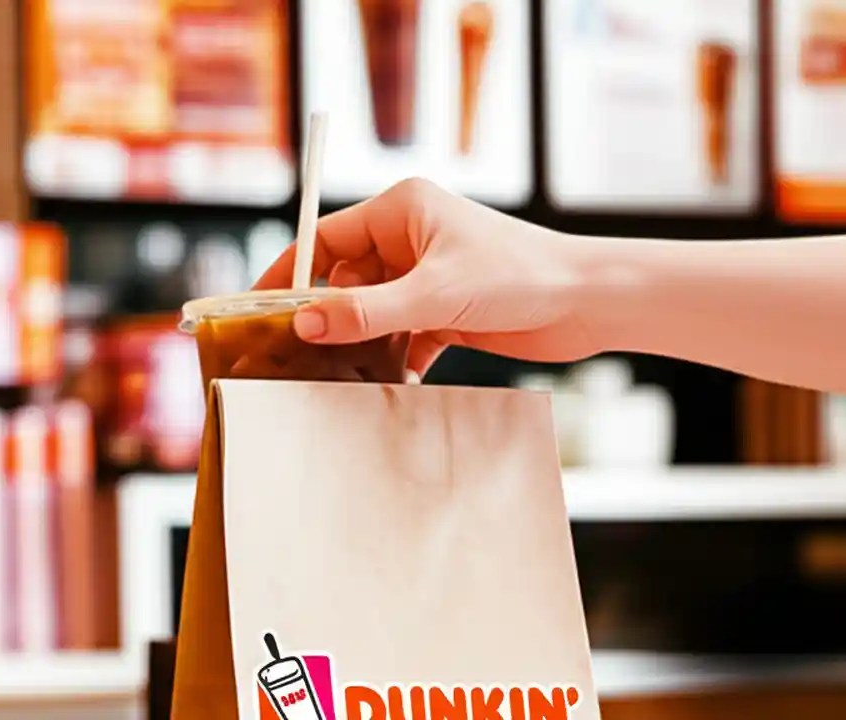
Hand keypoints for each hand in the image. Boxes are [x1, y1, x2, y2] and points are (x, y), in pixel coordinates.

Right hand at [255, 178, 602, 374]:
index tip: (257, 306)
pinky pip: (399, 336)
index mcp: (401, 210)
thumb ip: (367, 312)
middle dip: (325, 318)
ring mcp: (425, 277)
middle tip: (293, 356)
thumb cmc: (520, 275)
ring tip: (334, 377)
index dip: (290, 270)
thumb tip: (306, 324)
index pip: (326, 237)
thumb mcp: (435, 294)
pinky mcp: (443, 312)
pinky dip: (391, 360)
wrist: (588, 302)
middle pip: (343, 280)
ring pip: (370, 313)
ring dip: (359, 344)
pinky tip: (385, 385)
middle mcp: (409, 239)